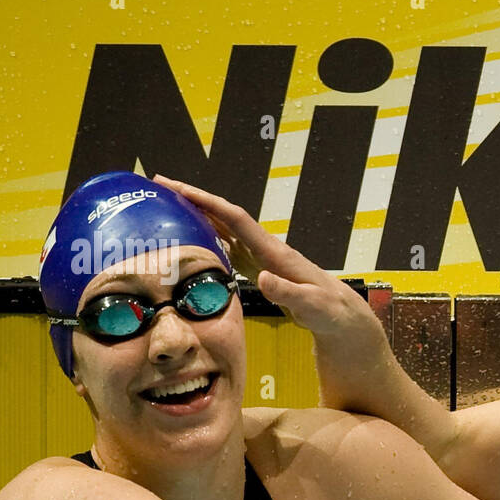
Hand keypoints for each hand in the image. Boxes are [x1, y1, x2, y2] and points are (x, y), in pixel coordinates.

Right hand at [150, 175, 379, 340]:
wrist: (340, 315)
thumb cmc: (328, 311)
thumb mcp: (310, 305)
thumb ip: (287, 292)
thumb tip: (262, 278)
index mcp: (274, 252)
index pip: (237, 219)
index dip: (209, 203)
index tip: (180, 189)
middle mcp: (265, 247)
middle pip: (225, 215)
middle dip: (193, 198)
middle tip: (158, 183)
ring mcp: (261, 256)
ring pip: (224, 227)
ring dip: (197, 212)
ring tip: (165, 202)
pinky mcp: (259, 267)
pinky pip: (228, 245)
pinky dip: (208, 235)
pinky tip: (191, 235)